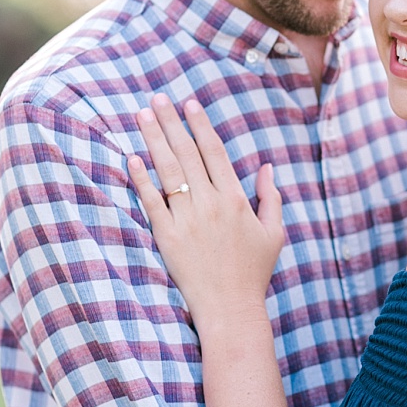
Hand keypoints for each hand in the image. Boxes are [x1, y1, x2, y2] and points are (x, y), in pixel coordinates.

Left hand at [126, 94, 284, 318]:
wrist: (230, 307)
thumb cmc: (254, 271)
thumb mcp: (274, 232)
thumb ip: (271, 197)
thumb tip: (267, 168)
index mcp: (237, 199)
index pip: (215, 152)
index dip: (201, 126)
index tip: (189, 105)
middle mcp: (210, 204)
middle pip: (187, 154)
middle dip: (171, 123)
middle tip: (157, 99)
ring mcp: (186, 219)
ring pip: (168, 171)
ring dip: (153, 141)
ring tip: (142, 117)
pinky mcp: (166, 236)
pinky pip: (151, 201)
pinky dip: (141, 179)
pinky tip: (132, 159)